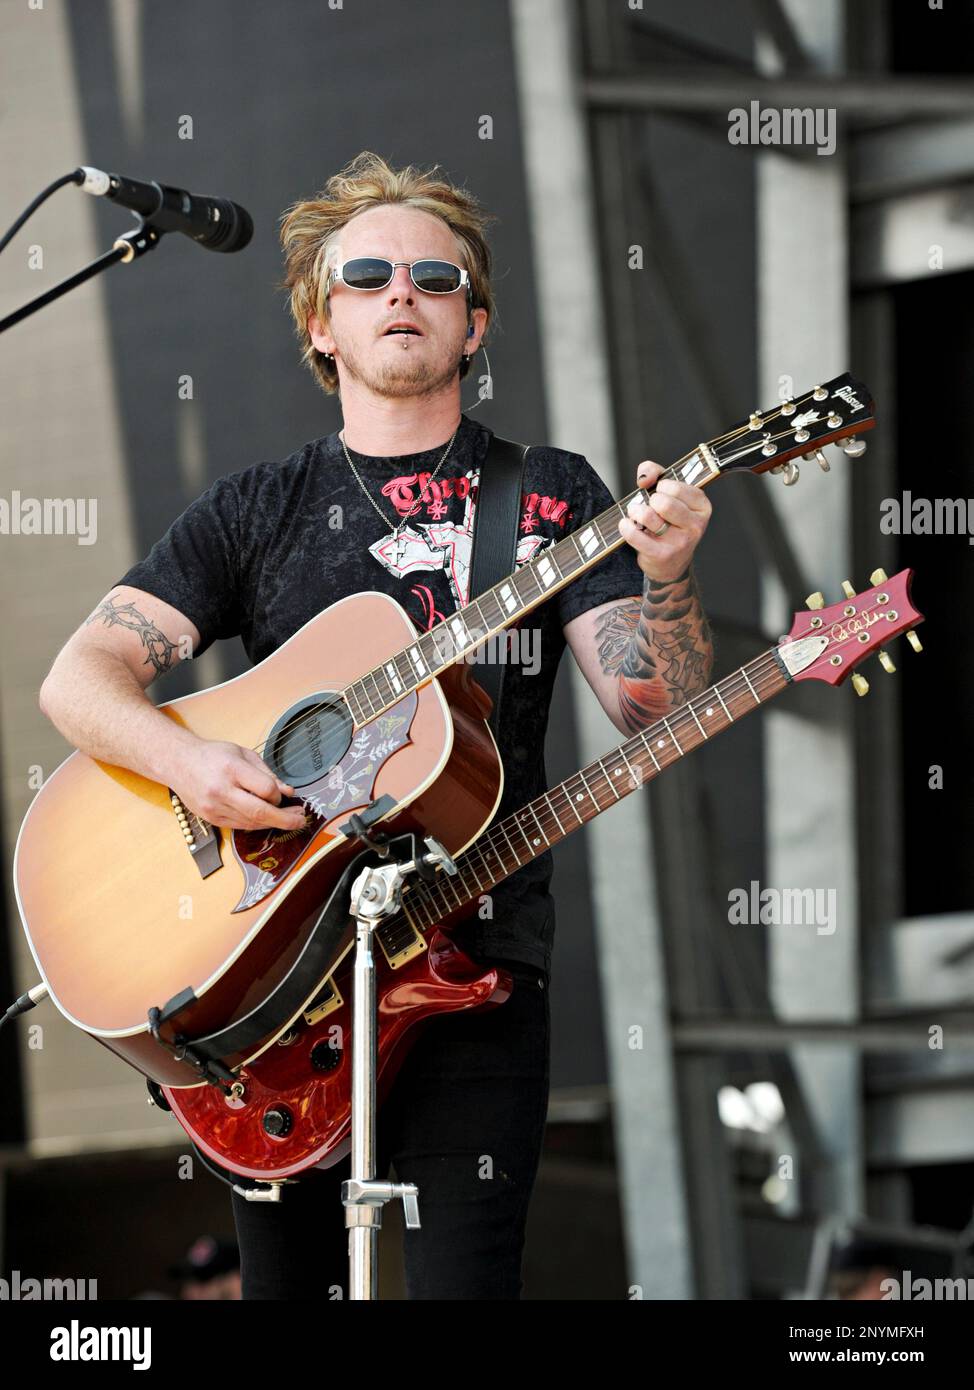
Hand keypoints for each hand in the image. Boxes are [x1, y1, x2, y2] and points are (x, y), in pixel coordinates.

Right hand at [171, 739, 307, 831]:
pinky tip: (266, 819)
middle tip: (301, 820)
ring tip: (288, 819)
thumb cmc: (213, 755)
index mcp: (231, 769)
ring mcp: (214, 807)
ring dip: (272, 823)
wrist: (178, 763)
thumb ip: (266, 773)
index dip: (278, 794)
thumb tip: (288, 792)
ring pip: (251, 822)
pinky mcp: (211, 818)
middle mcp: (221, 790)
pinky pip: (240, 826)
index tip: (282, 793)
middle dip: (284, 819)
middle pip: (259, 812)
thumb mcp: (243, 754)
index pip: (265, 789)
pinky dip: (256, 823)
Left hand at [618, 459, 711, 582]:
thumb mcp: (669, 495)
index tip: (658, 490)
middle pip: (663, 502)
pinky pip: (636, 535)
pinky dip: (626, 527)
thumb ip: (656, 474)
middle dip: (650, 500)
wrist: (671, 563)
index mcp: (701, 507)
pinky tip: (626, 525)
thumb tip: (644, 478)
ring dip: (636, 511)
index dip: (661, 485)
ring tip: (636, 514)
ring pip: (649, 516)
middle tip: (648, 505)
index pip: (677, 487)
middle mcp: (695, 525)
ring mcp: (680, 542)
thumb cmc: (670, 523)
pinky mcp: (662, 555)